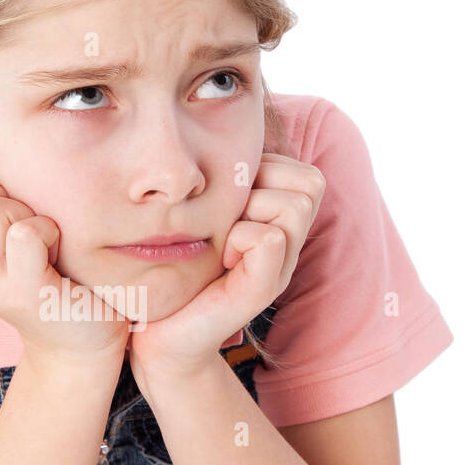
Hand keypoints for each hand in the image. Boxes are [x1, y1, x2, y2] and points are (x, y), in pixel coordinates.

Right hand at [0, 157, 130, 368]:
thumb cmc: (44, 273)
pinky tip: (55, 256)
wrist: (77, 338)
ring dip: (26, 214)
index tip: (3, 214)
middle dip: (2, 196)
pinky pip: (26, 233)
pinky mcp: (22, 292)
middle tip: (26, 231)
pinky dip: (49, 232)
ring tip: (41, 245)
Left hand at [127, 150, 325, 384]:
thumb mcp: (203, 215)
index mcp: (278, 224)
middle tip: (226, 222)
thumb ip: (226, 181)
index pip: (304, 172)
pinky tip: (221, 260)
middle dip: (261, 188)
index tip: (228, 203)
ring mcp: (280, 270)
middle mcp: (288, 246)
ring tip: (223, 242)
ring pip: (295, 204)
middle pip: (309, 182)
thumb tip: (227, 130)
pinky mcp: (262, 291)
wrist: (156, 334)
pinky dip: (241, 239)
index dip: (266, 173)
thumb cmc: (175, 269)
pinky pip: (270, 238)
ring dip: (250, 212)